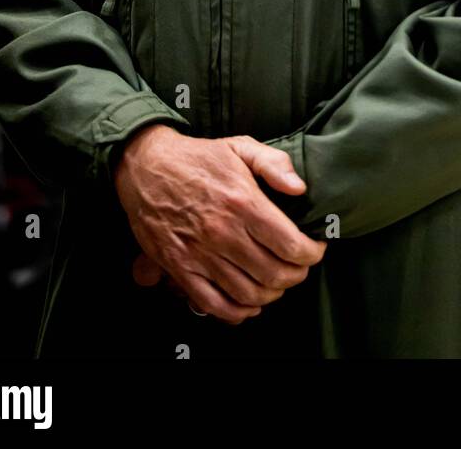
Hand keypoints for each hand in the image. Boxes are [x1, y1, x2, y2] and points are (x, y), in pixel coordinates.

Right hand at [114, 125, 325, 324]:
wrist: (146, 167)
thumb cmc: (197, 158)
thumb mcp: (239, 147)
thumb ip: (274, 164)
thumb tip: (299, 188)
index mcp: (242, 202)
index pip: (290, 244)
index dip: (311, 253)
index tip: (315, 249)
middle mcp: (223, 233)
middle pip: (274, 273)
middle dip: (296, 275)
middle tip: (299, 267)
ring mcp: (200, 254)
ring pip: (248, 293)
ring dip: (271, 294)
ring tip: (277, 282)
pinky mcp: (181, 268)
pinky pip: (214, 305)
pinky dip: (237, 312)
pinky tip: (249, 304)